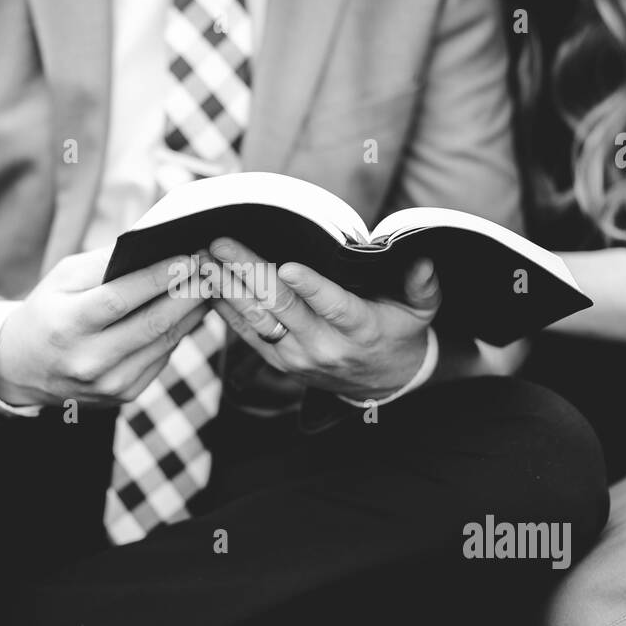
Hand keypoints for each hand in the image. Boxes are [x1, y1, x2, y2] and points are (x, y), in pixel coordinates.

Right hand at [0, 248, 208, 406]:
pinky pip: (163, 358)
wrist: (23, 368)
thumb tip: (152, 243)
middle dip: (189, 292)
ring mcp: (109, 383)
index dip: (159, 276)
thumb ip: (105, 262)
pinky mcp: (125, 395)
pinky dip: (181, 331)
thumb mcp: (62, 278)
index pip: (120, 298)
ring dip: (193, 311)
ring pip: (165, 342)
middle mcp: (88, 360)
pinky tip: (192, 310)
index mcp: (67, 325)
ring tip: (210, 284)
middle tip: (213, 267)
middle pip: (153, 323)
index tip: (189, 255)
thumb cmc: (48, 311)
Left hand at [206, 239, 440, 400]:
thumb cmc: (399, 332)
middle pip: (282, 307)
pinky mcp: (277, 360)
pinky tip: (205, 280)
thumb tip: (422, 259)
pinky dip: (224, 305)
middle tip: (223, 243)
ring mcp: (296, 356)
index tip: (289, 267)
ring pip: (256, 319)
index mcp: (360, 329)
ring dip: (227, 287)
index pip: (334, 307)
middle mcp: (323, 345)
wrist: (380, 382)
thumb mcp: (420, 311)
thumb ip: (422, 285)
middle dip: (250, 272)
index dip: (311, 288)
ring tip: (203, 257)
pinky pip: (246, 331)